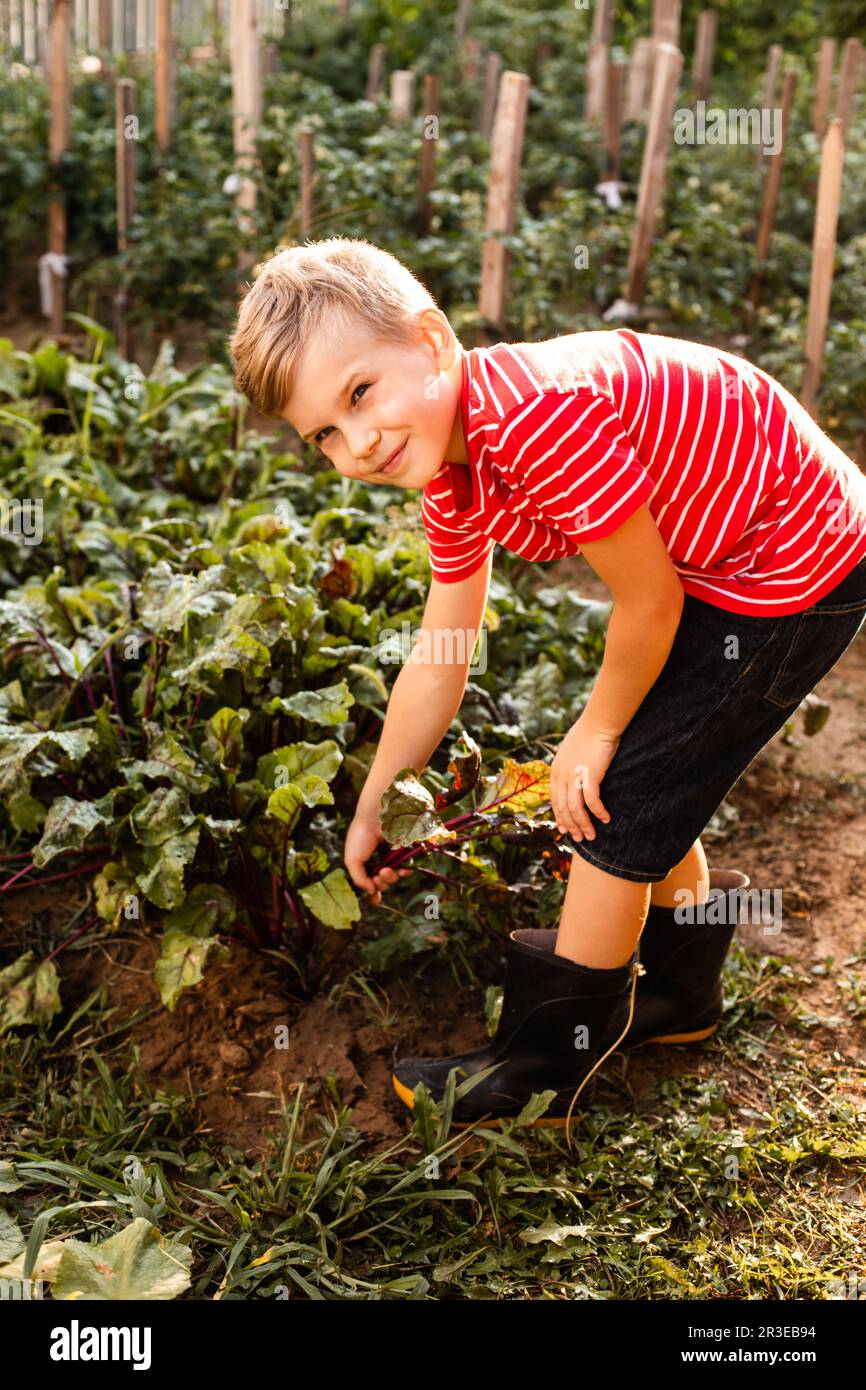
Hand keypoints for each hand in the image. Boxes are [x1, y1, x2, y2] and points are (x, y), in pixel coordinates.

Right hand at [344, 811, 411, 905]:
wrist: (377, 816)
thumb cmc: (361, 835)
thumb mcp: (352, 860)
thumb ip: (359, 879)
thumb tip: (371, 892)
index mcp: (364, 861)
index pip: (369, 881)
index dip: (373, 892)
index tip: (376, 900)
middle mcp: (378, 859)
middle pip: (382, 882)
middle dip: (380, 884)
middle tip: (378, 877)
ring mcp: (392, 856)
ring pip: (394, 877)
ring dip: (390, 878)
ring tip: (386, 871)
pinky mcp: (404, 851)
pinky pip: (407, 867)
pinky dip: (404, 871)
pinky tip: (400, 870)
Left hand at [549, 718, 619, 841]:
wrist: (598, 723)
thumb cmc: (589, 734)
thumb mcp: (572, 752)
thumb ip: (570, 766)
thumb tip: (574, 777)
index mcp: (555, 770)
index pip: (554, 800)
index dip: (559, 817)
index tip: (564, 830)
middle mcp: (561, 775)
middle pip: (564, 808)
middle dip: (571, 826)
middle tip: (580, 839)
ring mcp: (574, 776)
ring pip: (576, 809)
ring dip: (584, 825)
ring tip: (592, 836)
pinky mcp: (589, 775)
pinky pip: (592, 801)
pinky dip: (599, 813)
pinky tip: (606, 819)